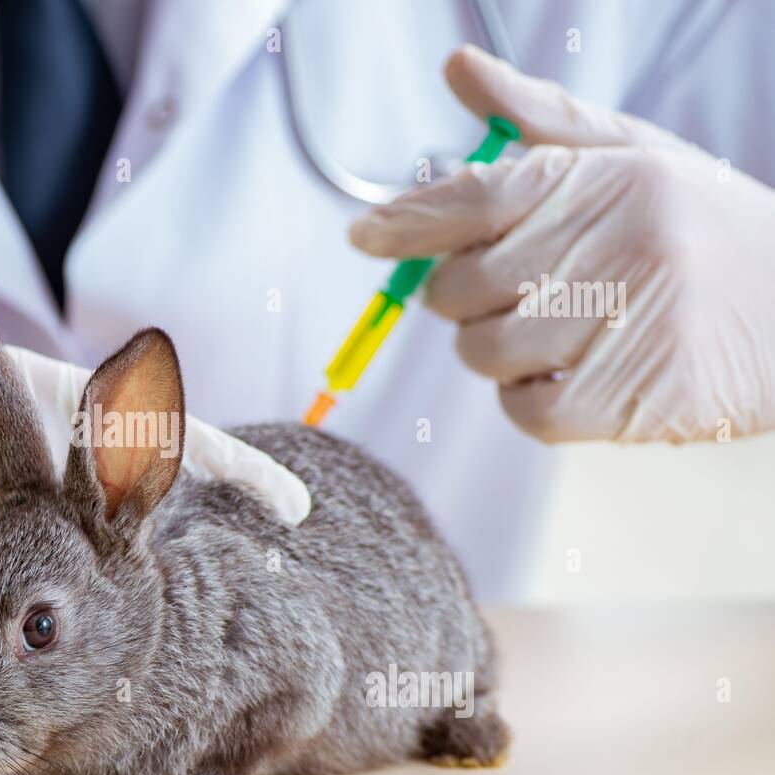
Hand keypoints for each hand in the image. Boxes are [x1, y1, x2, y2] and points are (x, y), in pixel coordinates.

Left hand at [349, 44, 774, 442]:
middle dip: (460, 295)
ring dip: (495, 350)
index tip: (364, 237)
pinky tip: (566, 374)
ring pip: (485, 353)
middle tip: (503, 289)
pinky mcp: (634, 400)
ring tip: (548, 331)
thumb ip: (537, 120)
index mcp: (609, 180)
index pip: (477, 196)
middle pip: (462, 287)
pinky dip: (527, 398)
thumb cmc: (704, 227)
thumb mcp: (633, 155)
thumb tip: (458, 70)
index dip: (407, 221)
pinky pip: (525, 411)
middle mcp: (619, 246)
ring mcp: (630, 325)